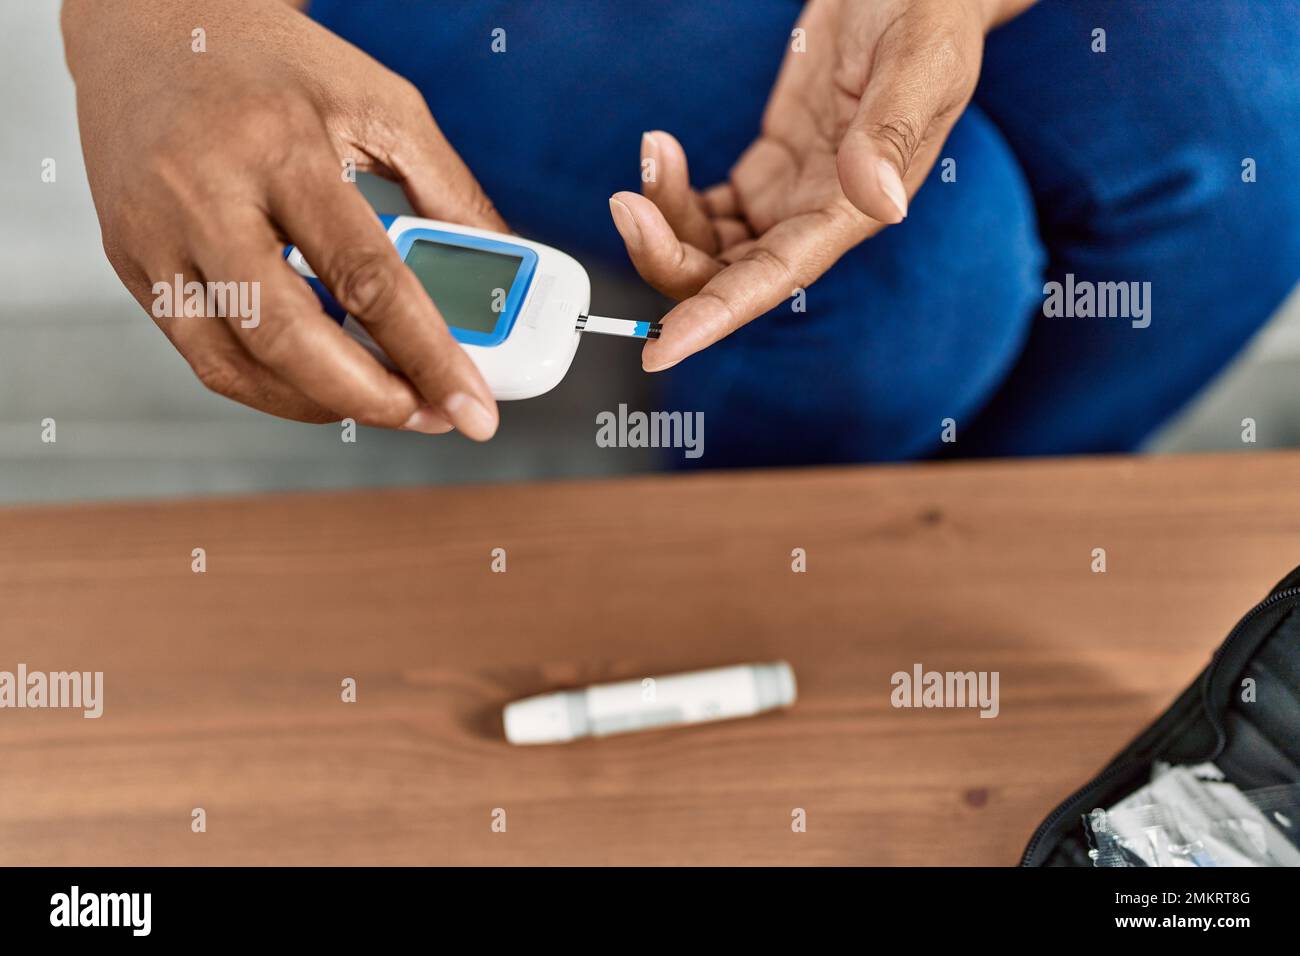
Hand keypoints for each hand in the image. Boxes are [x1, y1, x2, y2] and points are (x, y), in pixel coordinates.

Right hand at [62, 0, 502, 437]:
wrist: (152, 19)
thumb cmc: (273, 62)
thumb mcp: (381, 103)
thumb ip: (447, 191)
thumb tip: (500, 269)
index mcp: (279, 146)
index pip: (366, 277)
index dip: (427, 355)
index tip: (475, 406)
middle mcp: (204, 194)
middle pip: (288, 338)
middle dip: (371, 398)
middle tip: (429, 414)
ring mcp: (155, 234)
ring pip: (235, 363)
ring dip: (319, 404)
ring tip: (384, 399)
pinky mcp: (131, 261)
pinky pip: (202, 353)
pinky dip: (270, 383)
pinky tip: (322, 378)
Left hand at [610, 0, 1032, 371]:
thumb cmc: (931, 19)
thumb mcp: (919, 66)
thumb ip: (890, 134)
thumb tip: (877, 201)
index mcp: (853, 208)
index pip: (773, 280)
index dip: (714, 318)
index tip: (660, 349)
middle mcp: (818, 215)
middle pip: (725, 275)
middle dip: (666, 255)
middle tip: (626, 203)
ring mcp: (791, 194)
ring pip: (710, 246)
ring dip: (665, 219)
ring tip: (652, 152)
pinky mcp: (774, 166)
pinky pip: (711, 210)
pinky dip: (674, 195)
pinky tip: (663, 155)